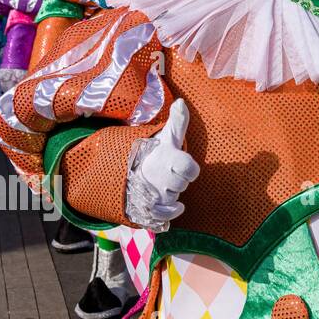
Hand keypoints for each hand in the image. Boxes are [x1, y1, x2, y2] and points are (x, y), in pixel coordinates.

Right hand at [136, 99, 198, 225]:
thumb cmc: (156, 153)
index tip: (184, 166)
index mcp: (168, 160)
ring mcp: (153, 194)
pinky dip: (169, 215)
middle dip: (179, 181)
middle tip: (169, 174)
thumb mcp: (168, 137)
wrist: (128, 170)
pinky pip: (162, 216)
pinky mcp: (146, 209)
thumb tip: (181, 102)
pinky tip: (176, 207)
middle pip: (182, 185)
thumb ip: (178, 121)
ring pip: (172, 199)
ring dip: (171, 195)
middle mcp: (160, 178)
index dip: (190, 169)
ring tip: (162, 185)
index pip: (190, 169)